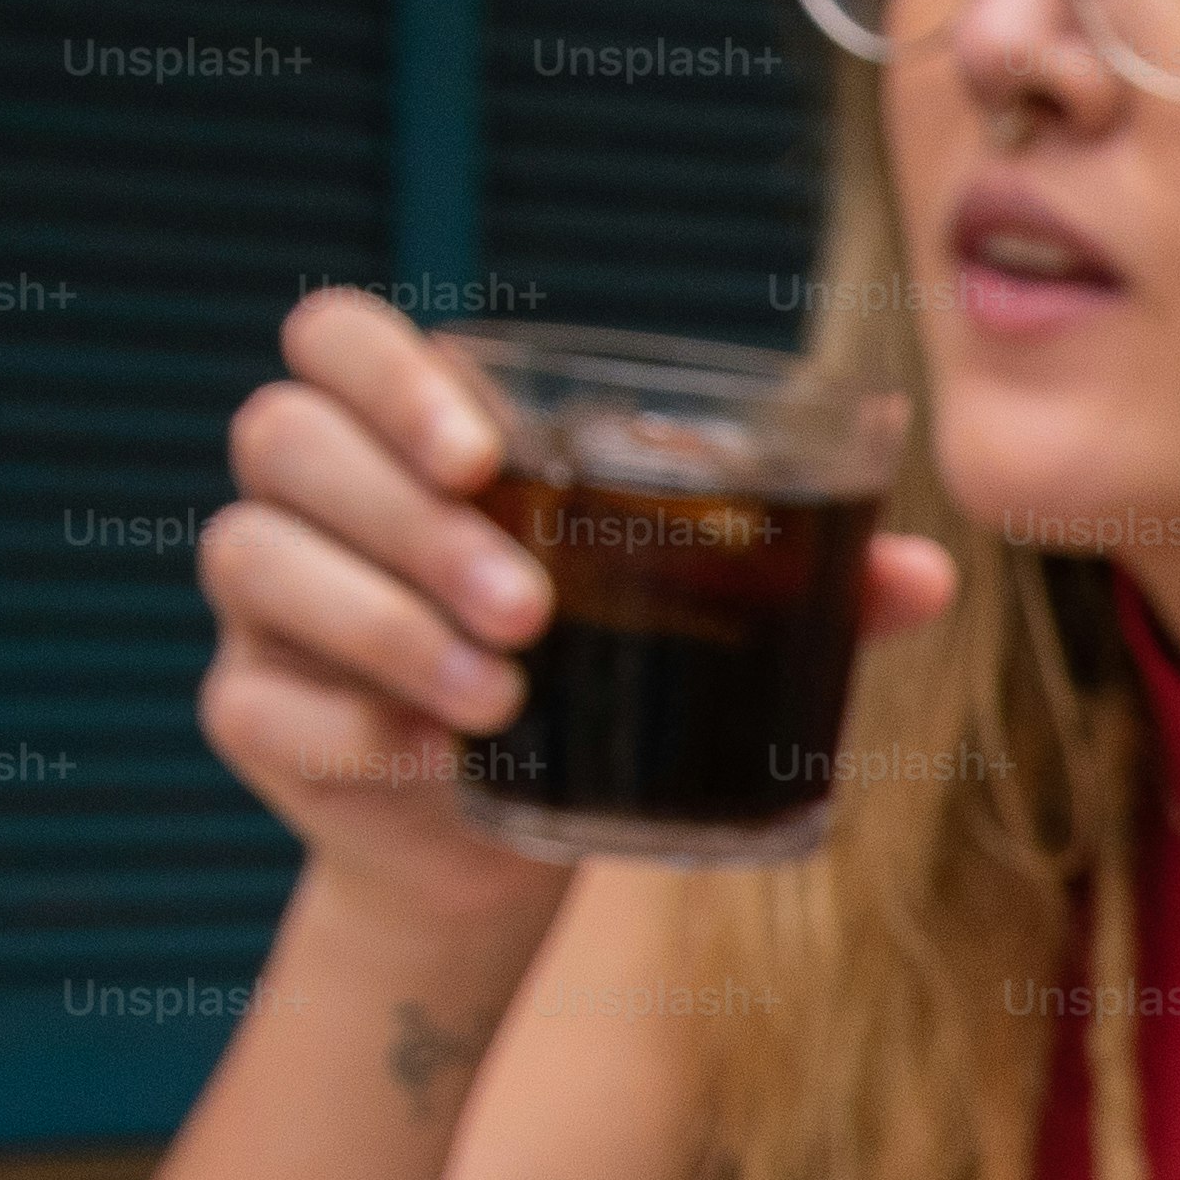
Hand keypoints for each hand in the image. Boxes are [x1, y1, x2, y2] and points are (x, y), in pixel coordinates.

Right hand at [194, 286, 955, 937]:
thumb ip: (801, 580)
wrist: (515, 838)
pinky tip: (435, 758)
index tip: (478, 449)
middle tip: (530, 607)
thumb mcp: (695, 620)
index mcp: (407, 435)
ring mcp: (267, 604)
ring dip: (383, 624)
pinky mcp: (249, 709)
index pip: (336, 340)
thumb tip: (929, 574)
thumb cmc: (607, 677)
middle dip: (410, 519)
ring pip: (256, 558)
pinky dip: (349, 727)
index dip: (385, 374)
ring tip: (500, 695)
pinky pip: (256, 698)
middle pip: (287, 442)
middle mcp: (313, 497)